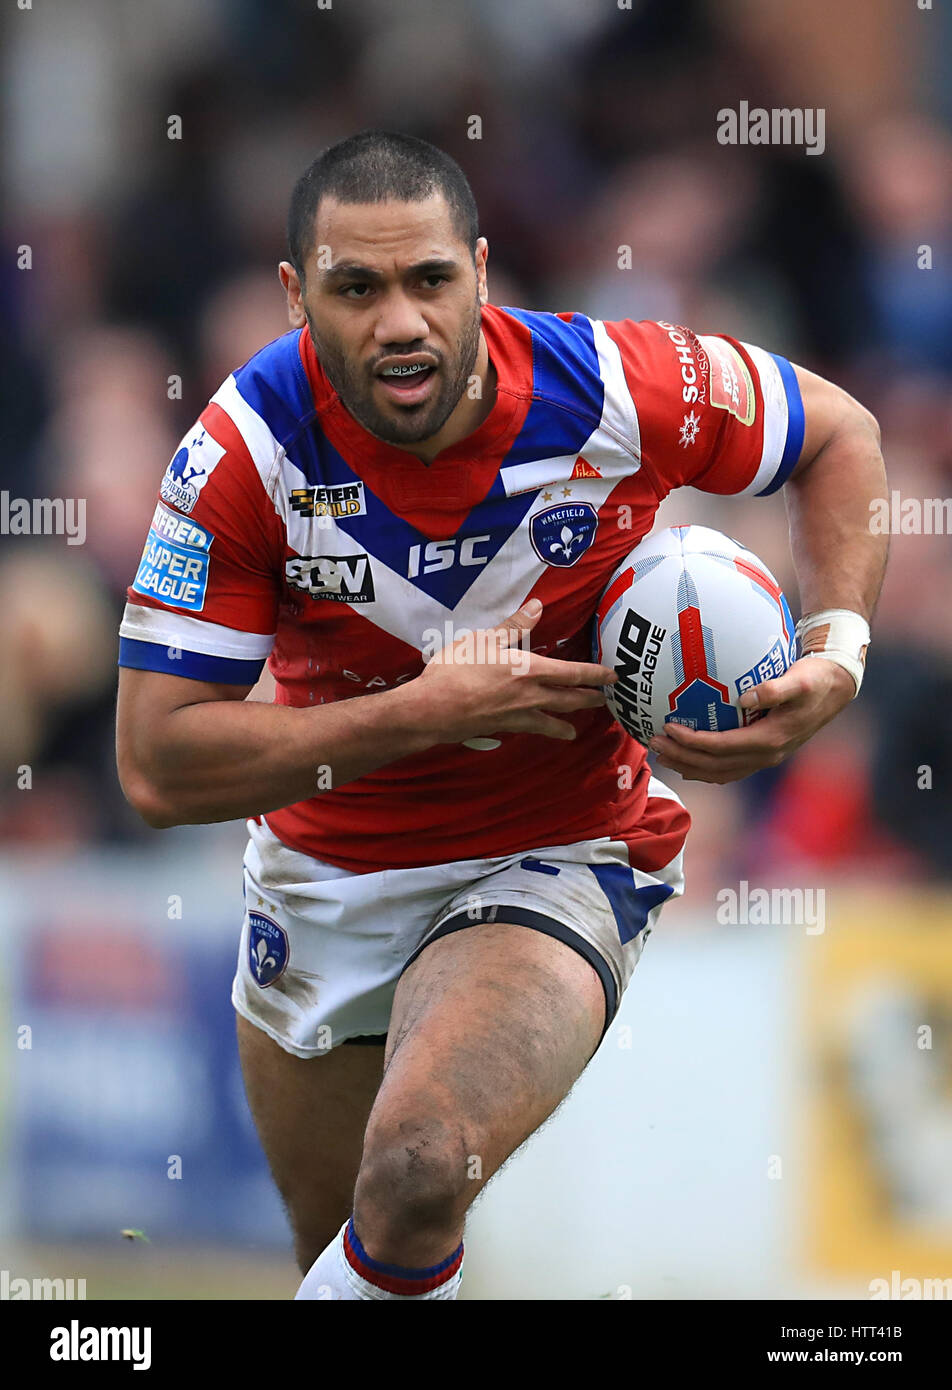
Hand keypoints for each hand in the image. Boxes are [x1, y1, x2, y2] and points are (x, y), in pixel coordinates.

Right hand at [416, 598, 616, 742]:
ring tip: (575, 729)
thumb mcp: (485, 639)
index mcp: (531, 670)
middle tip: (605, 700)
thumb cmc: (458, 670)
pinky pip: (531, 728)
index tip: (613, 676)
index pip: (573, 673)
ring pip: (553, 719)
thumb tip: (538, 606)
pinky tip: (539, 731)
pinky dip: (542, 731)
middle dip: (589, 699)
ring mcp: (518, 715)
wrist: (435, 709)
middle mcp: (532, 696)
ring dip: (567, 722)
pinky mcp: (503, 727)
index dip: (596, 674)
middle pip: (569, 699)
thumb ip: (514, 626)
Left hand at [647, 657, 855, 783]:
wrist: (835, 690)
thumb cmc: (815, 679)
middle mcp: (766, 755)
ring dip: (688, 765)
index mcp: (771, 740)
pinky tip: (685, 755)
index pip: (722, 747)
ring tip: (661, 754)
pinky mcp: (762, 754)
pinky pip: (727, 767)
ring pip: (719, 772)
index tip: (668, 728)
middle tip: (653, 743)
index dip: (693, 742)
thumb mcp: (800, 679)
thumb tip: (746, 696)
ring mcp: (764, 758)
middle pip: (714, 766)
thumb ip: (774, 689)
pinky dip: (703, 765)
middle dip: (681, 757)